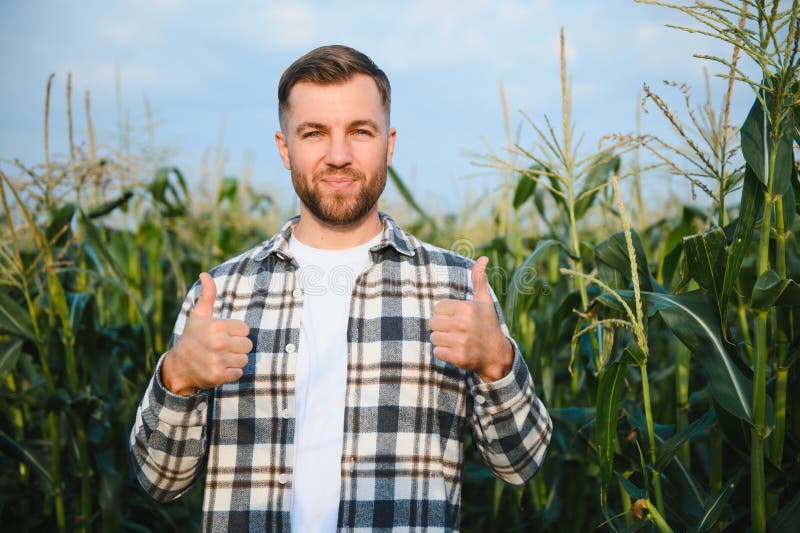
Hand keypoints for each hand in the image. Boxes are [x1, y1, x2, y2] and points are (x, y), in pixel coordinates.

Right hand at [161, 273, 252, 395]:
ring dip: (235, 360)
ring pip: (244, 359)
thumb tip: (204, 274)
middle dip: (238, 346)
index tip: (224, 334)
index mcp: (216, 326)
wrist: (178, 366)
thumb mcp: (198, 315)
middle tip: (223, 347)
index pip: (245, 329)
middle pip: (247, 345)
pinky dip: (232, 372)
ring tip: (221, 357)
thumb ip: (207, 295)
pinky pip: (238, 373)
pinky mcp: (218, 376)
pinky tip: (220, 368)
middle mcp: (218, 343)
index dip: (236, 332)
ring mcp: (218, 360)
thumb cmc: (192, 337)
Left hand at [429, 256, 513, 382]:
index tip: (458, 318)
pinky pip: (437, 352)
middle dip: (442, 327)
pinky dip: (444, 353)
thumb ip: (479, 279)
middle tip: (456, 330)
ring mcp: (460, 341)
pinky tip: (456, 350)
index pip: (438, 308)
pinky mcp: (457, 356)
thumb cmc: (488, 324)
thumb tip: (483, 258)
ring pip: (434, 337)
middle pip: (433, 323)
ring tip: (456, 340)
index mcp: (466, 308)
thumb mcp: (485, 301)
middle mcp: (463, 324)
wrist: (497, 354)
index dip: (447, 313)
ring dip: (442, 340)